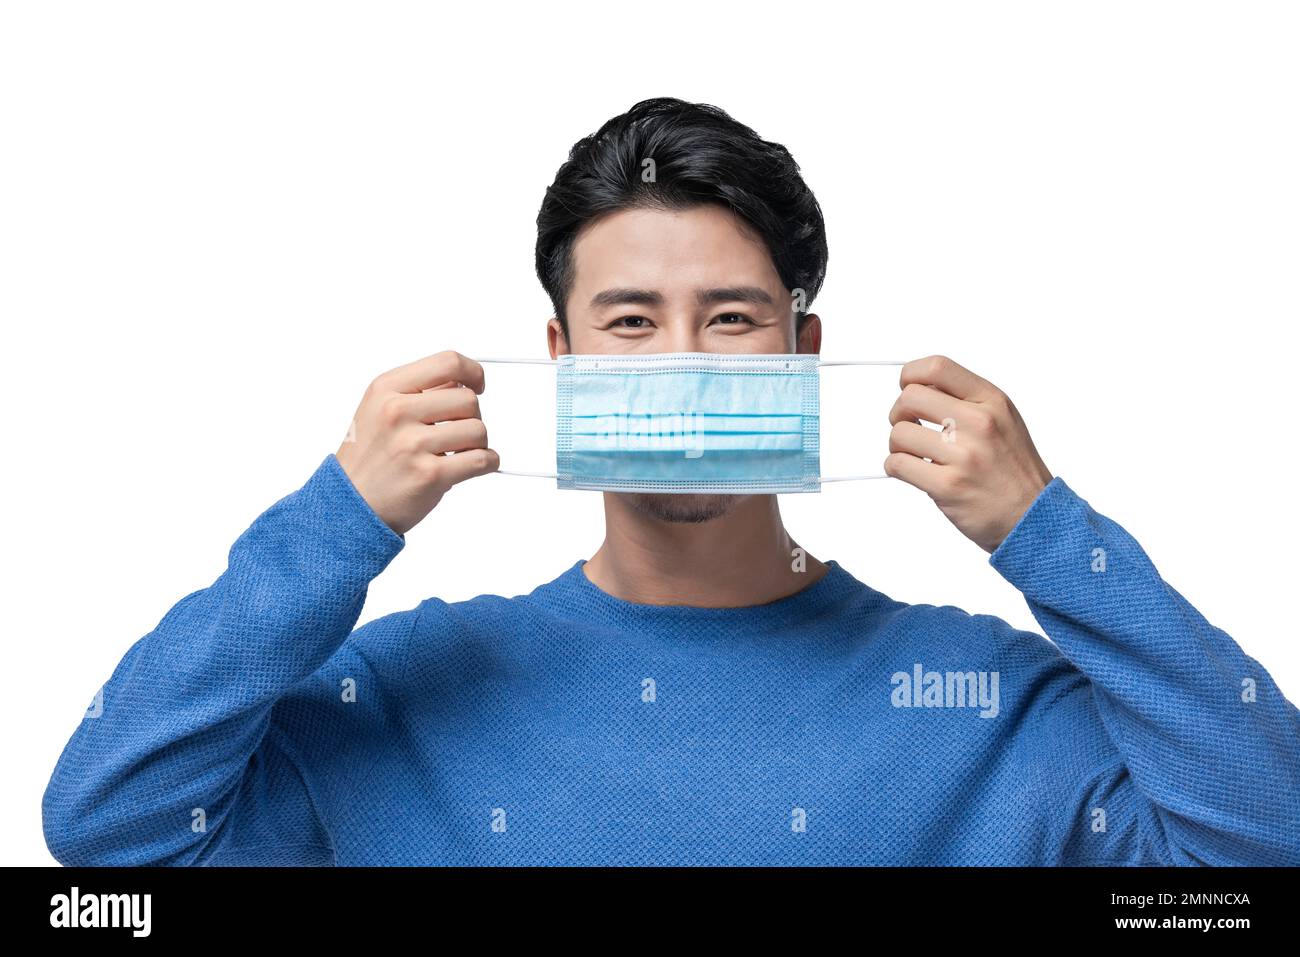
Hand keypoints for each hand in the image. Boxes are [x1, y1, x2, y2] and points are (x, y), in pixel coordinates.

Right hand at [336, 350, 498, 535]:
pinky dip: (486, 463)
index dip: (472, 372)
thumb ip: (419, 391)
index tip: (477, 384)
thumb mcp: (379, 409)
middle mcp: (397, 412)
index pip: (447, 362)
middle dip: (471, 417)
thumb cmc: (369, 458)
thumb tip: (462, 381)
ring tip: (457, 452)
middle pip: (468, 399)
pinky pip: (482, 460)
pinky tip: (471, 465)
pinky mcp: (430, 474)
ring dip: (478, 443)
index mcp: (386, 389)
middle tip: (457, 432)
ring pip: (478, 430)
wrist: (350, 503)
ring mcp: (413, 443)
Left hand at [884, 355, 1052, 552]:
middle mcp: (979, 423)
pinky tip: (912, 471)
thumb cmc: (1012, 469)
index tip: (907, 388)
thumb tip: (919, 386)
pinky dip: (896, 467)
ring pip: (899, 433)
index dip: (911, 375)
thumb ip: (966, 399)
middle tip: (908, 426)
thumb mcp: (1002, 419)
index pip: (937, 367)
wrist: (1033, 515)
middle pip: (909, 397)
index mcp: (991, 401)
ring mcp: (963, 455)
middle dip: (900, 412)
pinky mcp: (948, 486)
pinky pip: (897, 464)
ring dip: (897, 445)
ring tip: (914, 454)